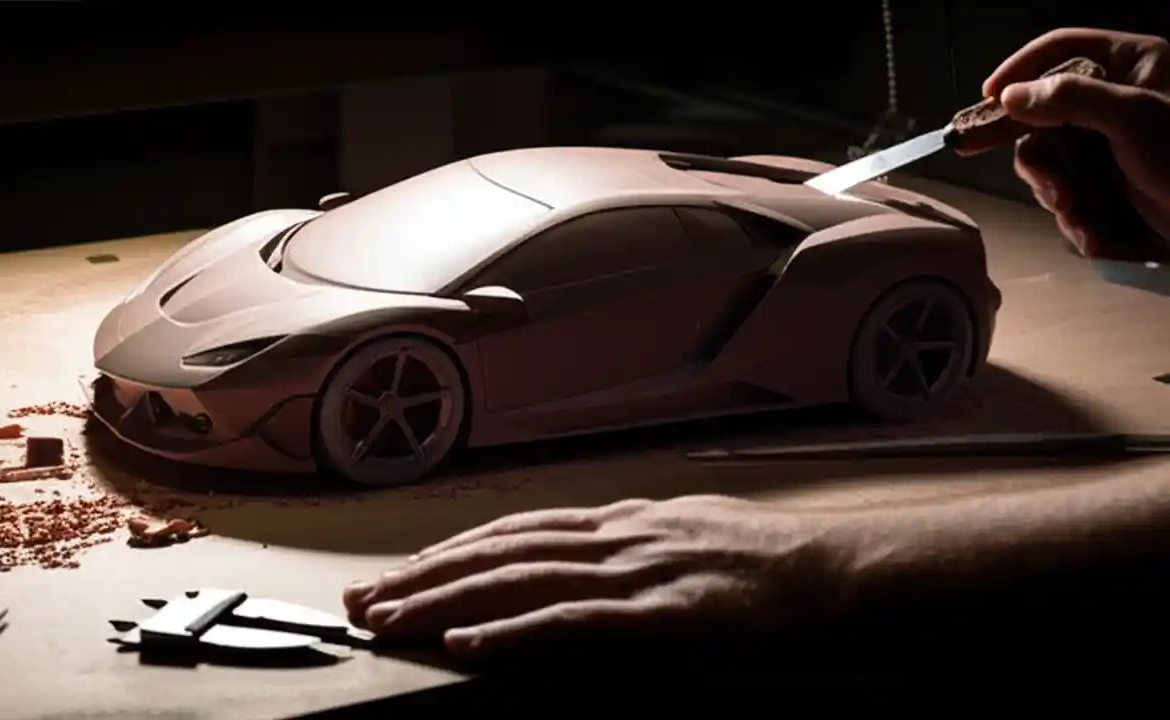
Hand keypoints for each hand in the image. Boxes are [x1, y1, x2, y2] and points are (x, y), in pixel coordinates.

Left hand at [342, 496, 851, 661]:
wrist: (830, 573)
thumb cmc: (766, 558)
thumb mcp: (687, 531)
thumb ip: (632, 541)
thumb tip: (589, 550)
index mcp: (619, 521)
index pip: (514, 531)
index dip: (451, 550)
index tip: (403, 571)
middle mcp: (613, 537)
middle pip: (497, 551)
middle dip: (423, 575)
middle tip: (363, 601)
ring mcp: (632, 573)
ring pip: (517, 580)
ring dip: (444, 601)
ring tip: (389, 621)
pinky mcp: (656, 615)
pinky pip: (571, 623)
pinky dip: (513, 632)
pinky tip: (468, 646)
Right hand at [983, 28, 1169, 259]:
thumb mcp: (1133, 119)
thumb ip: (1070, 99)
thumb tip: (1009, 97)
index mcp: (1128, 65)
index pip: (1060, 49)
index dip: (1020, 70)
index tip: (990, 98)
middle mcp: (1113, 98)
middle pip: (1041, 114)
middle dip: (1040, 159)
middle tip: (1028, 179)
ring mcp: (1106, 140)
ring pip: (1048, 159)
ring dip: (1055, 193)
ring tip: (1077, 214)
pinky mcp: (1105, 178)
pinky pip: (1065, 189)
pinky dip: (1072, 215)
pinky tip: (1091, 233)